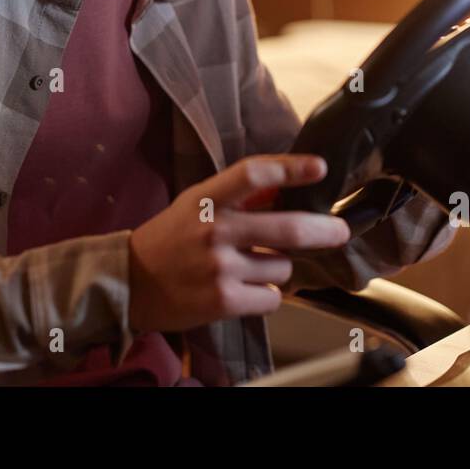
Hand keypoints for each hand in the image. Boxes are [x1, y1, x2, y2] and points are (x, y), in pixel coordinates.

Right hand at [128, 154, 351, 332]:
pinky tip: (243, 290)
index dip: (290, 168)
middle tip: (339, 231)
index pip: (253, 174)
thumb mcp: (196, 204)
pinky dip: (266, 294)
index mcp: (206, 200)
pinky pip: (271, 296)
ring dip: (277, 268)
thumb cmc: (170, 238)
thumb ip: (238, 197)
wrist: (129, 281)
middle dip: (323, 230)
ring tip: (249, 268)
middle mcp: (214, 231)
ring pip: (282, 267)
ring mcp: (220, 268)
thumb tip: (286, 187)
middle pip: (287, 227)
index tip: (319, 167)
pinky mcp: (224, 301)